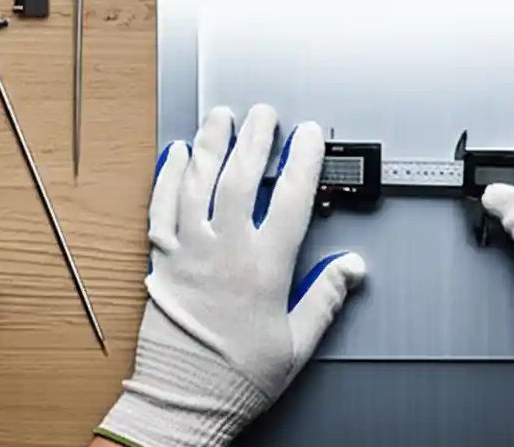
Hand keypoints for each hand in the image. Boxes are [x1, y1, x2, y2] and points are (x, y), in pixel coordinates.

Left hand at [95, 104, 366, 446]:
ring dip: (212, 143)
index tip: (311, 135)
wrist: (183, 400)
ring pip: (199, 181)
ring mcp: (189, 250)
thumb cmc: (237, 378)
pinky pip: (161, 206)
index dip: (305, 160)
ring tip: (221, 117)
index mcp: (265, 268)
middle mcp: (226, 250)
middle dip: (256, 137)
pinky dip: (169, 176)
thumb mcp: (298, 344)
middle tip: (264, 113)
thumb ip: (326, 299)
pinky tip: (178, 155)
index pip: (292, 197)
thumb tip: (352, 268)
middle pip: (243, 176)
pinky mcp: (161, 259)